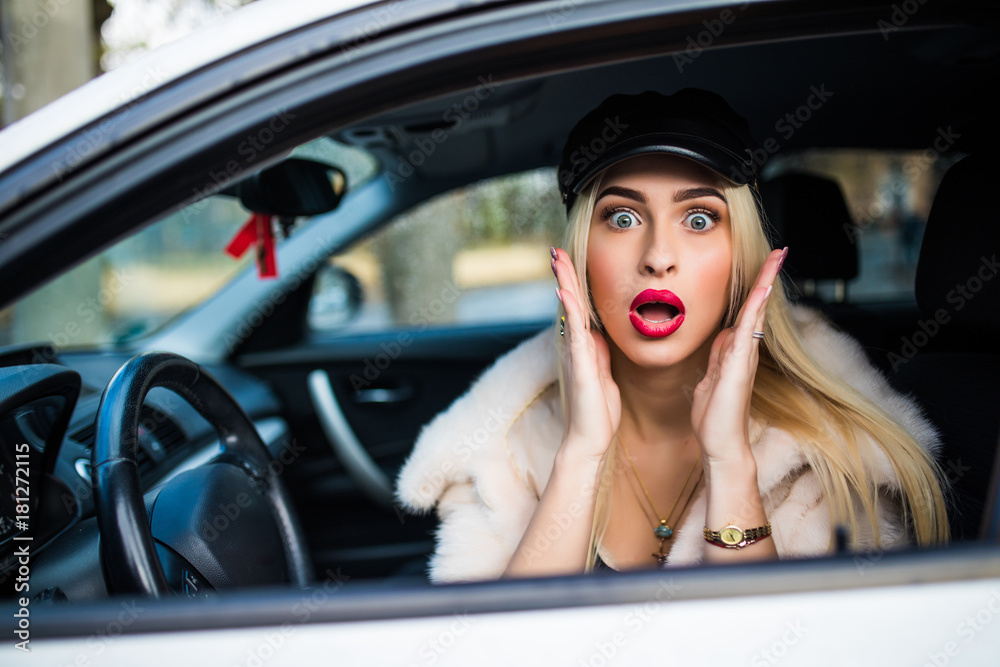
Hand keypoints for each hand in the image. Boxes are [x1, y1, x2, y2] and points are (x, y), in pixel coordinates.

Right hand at [551, 247, 620, 463]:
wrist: (590, 439)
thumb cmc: (599, 411)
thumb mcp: (605, 374)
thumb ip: (601, 352)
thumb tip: (600, 333)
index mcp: (586, 347)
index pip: (579, 308)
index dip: (574, 285)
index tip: (568, 262)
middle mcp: (577, 346)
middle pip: (570, 303)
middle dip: (564, 276)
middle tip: (555, 251)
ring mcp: (577, 353)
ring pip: (569, 311)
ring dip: (564, 284)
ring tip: (556, 260)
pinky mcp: (580, 364)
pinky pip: (575, 331)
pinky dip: (570, 310)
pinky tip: (564, 293)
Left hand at [691, 247, 786, 466]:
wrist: (720, 447)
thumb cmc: (714, 418)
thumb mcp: (710, 380)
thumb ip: (717, 358)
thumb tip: (723, 337)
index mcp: (735, 354)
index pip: (745, 314)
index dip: (753, 291)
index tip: (762, 267)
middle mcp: (744, 352)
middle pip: (756, 306)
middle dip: (766, 278)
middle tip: (778, 251)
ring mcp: (745, 358)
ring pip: (756, 312)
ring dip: (765, 284)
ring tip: (776, 258)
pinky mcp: (740, 366)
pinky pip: (749, 330)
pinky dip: (755, 308)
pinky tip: (762, 289)